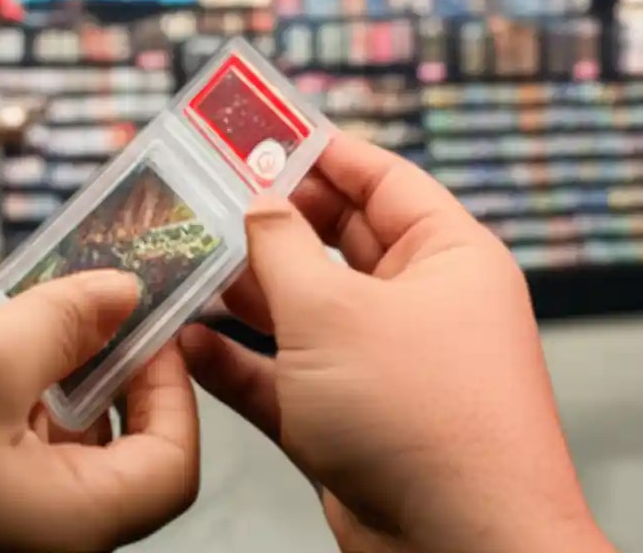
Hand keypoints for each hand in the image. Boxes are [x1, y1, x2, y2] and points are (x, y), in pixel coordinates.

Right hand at [0, 271, 198, 551]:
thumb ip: (67, 324)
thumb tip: (126, 296)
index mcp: (59, 530)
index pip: (169, 469)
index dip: (173, 389)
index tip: (150, 322)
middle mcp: (30, 546)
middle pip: (118, 460)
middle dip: (118, 375)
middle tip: (104, 302)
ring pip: (62, 455)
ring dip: (68, 381)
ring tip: (48, 313)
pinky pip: (10, 457)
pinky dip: (20, 401)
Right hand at [181, 136, 610, 552]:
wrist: (460, 548)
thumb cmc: (428, 421)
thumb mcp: (336, 313)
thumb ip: (283, 249)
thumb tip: (260, 205)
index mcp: (445, 256)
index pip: (379, 177)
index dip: (317, 149)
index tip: (258, 130)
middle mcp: (418, 305)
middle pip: (332, 240)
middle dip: (268, 223)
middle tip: (202, 198)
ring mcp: (380, 365)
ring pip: (301, 311)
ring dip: (243, 293)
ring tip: (182, 265)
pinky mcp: (347, 421)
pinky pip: (284, 376)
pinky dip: (238, 361)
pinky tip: (188, 344)